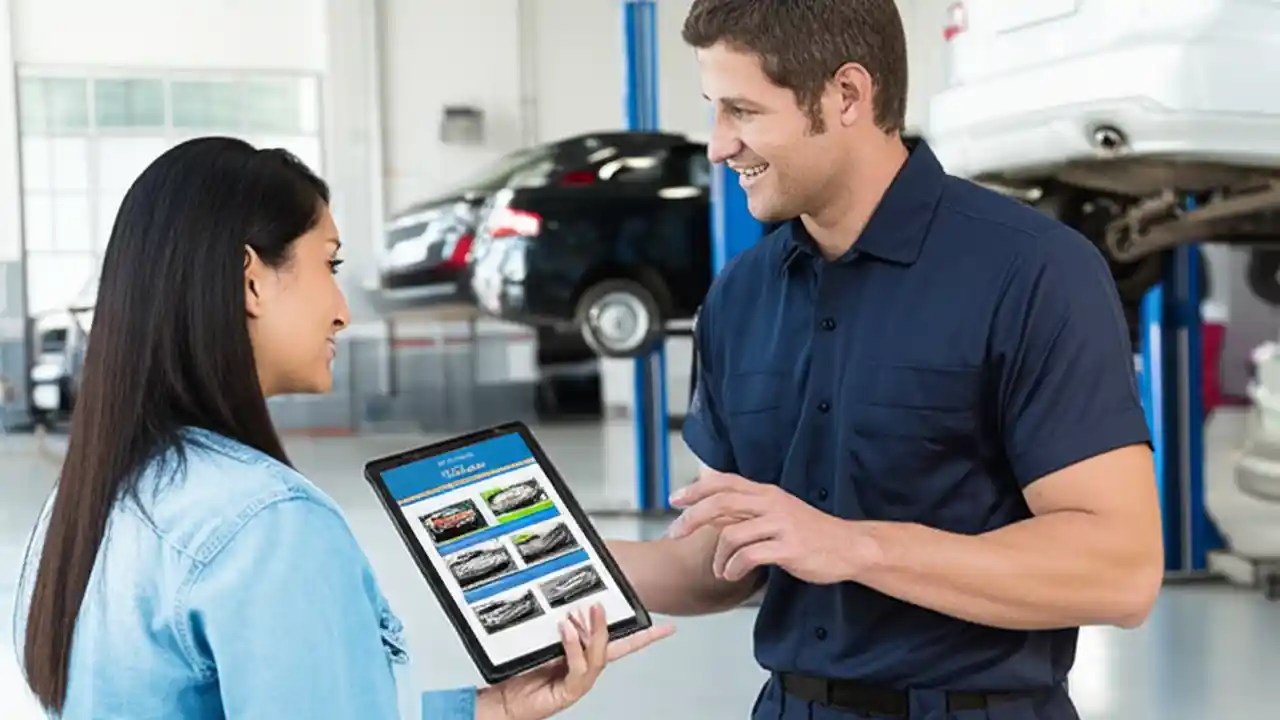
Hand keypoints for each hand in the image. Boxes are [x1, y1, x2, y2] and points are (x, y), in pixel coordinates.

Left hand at [476, 604, 674, 719]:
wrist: (504, 702)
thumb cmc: (522, 674)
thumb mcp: (543, 644)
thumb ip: (559, 631)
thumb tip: (571, 611)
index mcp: (584, 657)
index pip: (620, 642)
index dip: (644, 635)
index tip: (666, 628)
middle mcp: (586, 670)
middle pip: (615, 648)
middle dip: (625, 630)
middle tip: (607, 604)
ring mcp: (579, 682)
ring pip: (598, 657)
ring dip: (595, 633)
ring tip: (588, 612)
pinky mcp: (568, 691)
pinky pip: (578, 668)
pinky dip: (574, 648)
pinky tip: (567, 632)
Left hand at [668, 470, 875, 584]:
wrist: (848, 547)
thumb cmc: (809, 533)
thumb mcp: (776, 513)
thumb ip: (747, 510)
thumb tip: (712, 508)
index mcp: (766, 492)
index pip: (723, 482)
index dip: (695, 489)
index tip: (674, 499)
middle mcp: (771, 503)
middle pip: (720, 502)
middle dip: (692, 518)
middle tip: (675, 534)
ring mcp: (780, 525)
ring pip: (731, 533)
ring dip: (717, 556)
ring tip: (719, 569)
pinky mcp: (788, 548)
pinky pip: (749, 556)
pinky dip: (733, 567)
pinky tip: (732, 575)